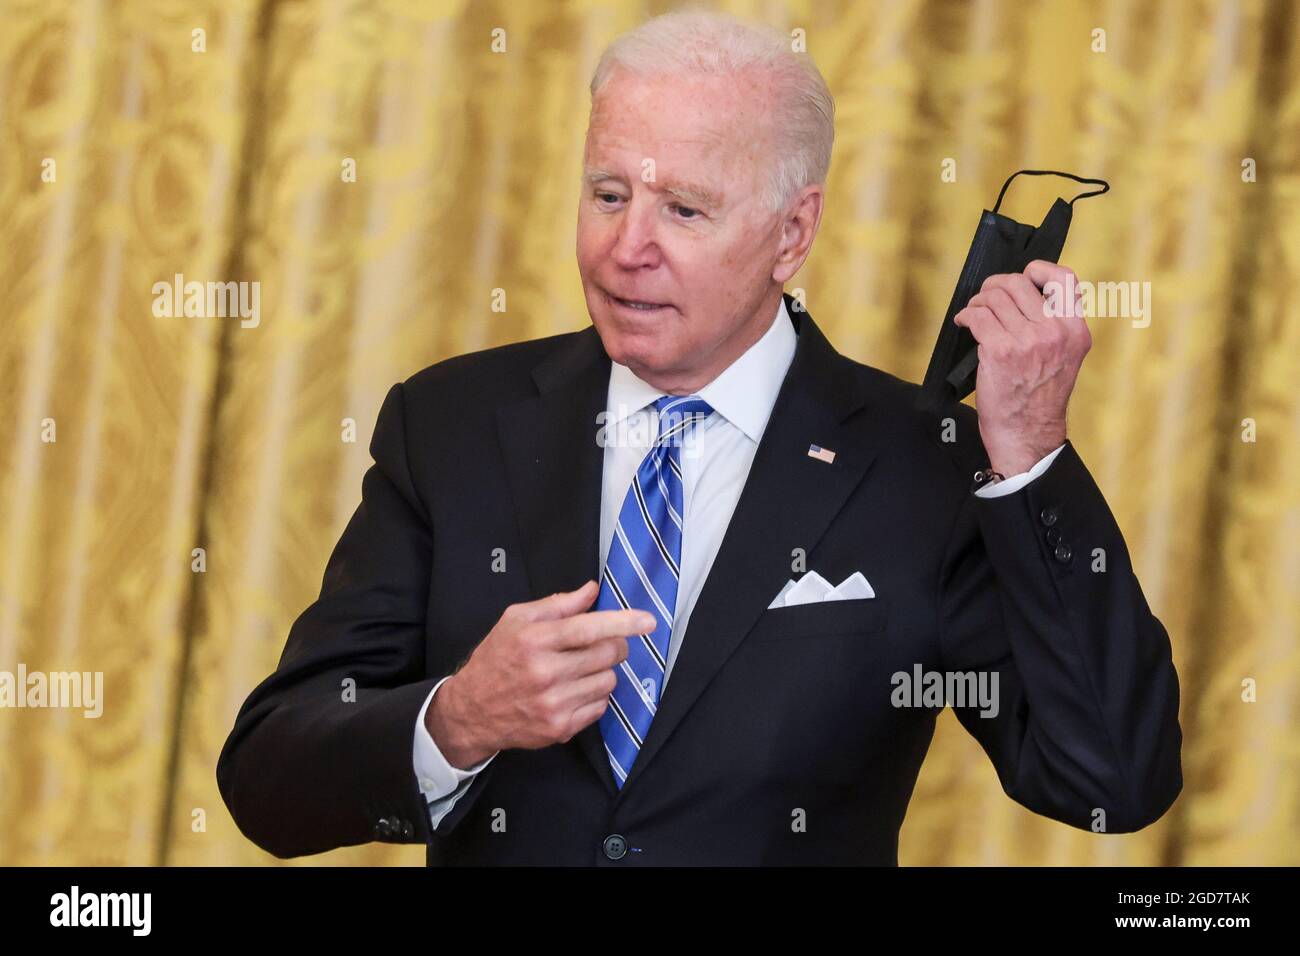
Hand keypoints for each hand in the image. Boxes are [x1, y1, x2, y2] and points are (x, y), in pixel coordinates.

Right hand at [425, 580, 653, 768]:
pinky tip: (573, 691)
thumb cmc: (496, 659)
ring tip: (579, 670)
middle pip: (607, 654)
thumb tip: (592, 590)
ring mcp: (553, 704)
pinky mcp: (560, 728)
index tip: (648, 621)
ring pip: (609, 681)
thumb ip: (557, 605)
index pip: (589, 628)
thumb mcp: (516, 620)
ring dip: (603, 672)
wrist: (472, 711)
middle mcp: (545, 673)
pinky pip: (600, 707)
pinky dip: (594, 696)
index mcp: (534, 640)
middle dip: (614, 645)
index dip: (624, 622)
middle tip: (602, 644)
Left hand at [952, 259, 1090, 474]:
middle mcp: (1055, 331)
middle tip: (986, 297)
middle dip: (995, 286)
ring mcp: (1029, 340)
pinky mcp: (1001, 351)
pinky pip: (977, 316)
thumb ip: (1054, 326)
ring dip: (978, 301)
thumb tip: (1026, 294)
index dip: (1038, 270)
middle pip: (1018, 283)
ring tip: (974, 312)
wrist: (1027, 435)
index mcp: (1075, 330)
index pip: (1064, 279)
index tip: (1023, 277)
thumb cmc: (1039, 399)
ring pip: (994, 297)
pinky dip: (966, 315)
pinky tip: (964, 322)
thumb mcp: (1063, 357)